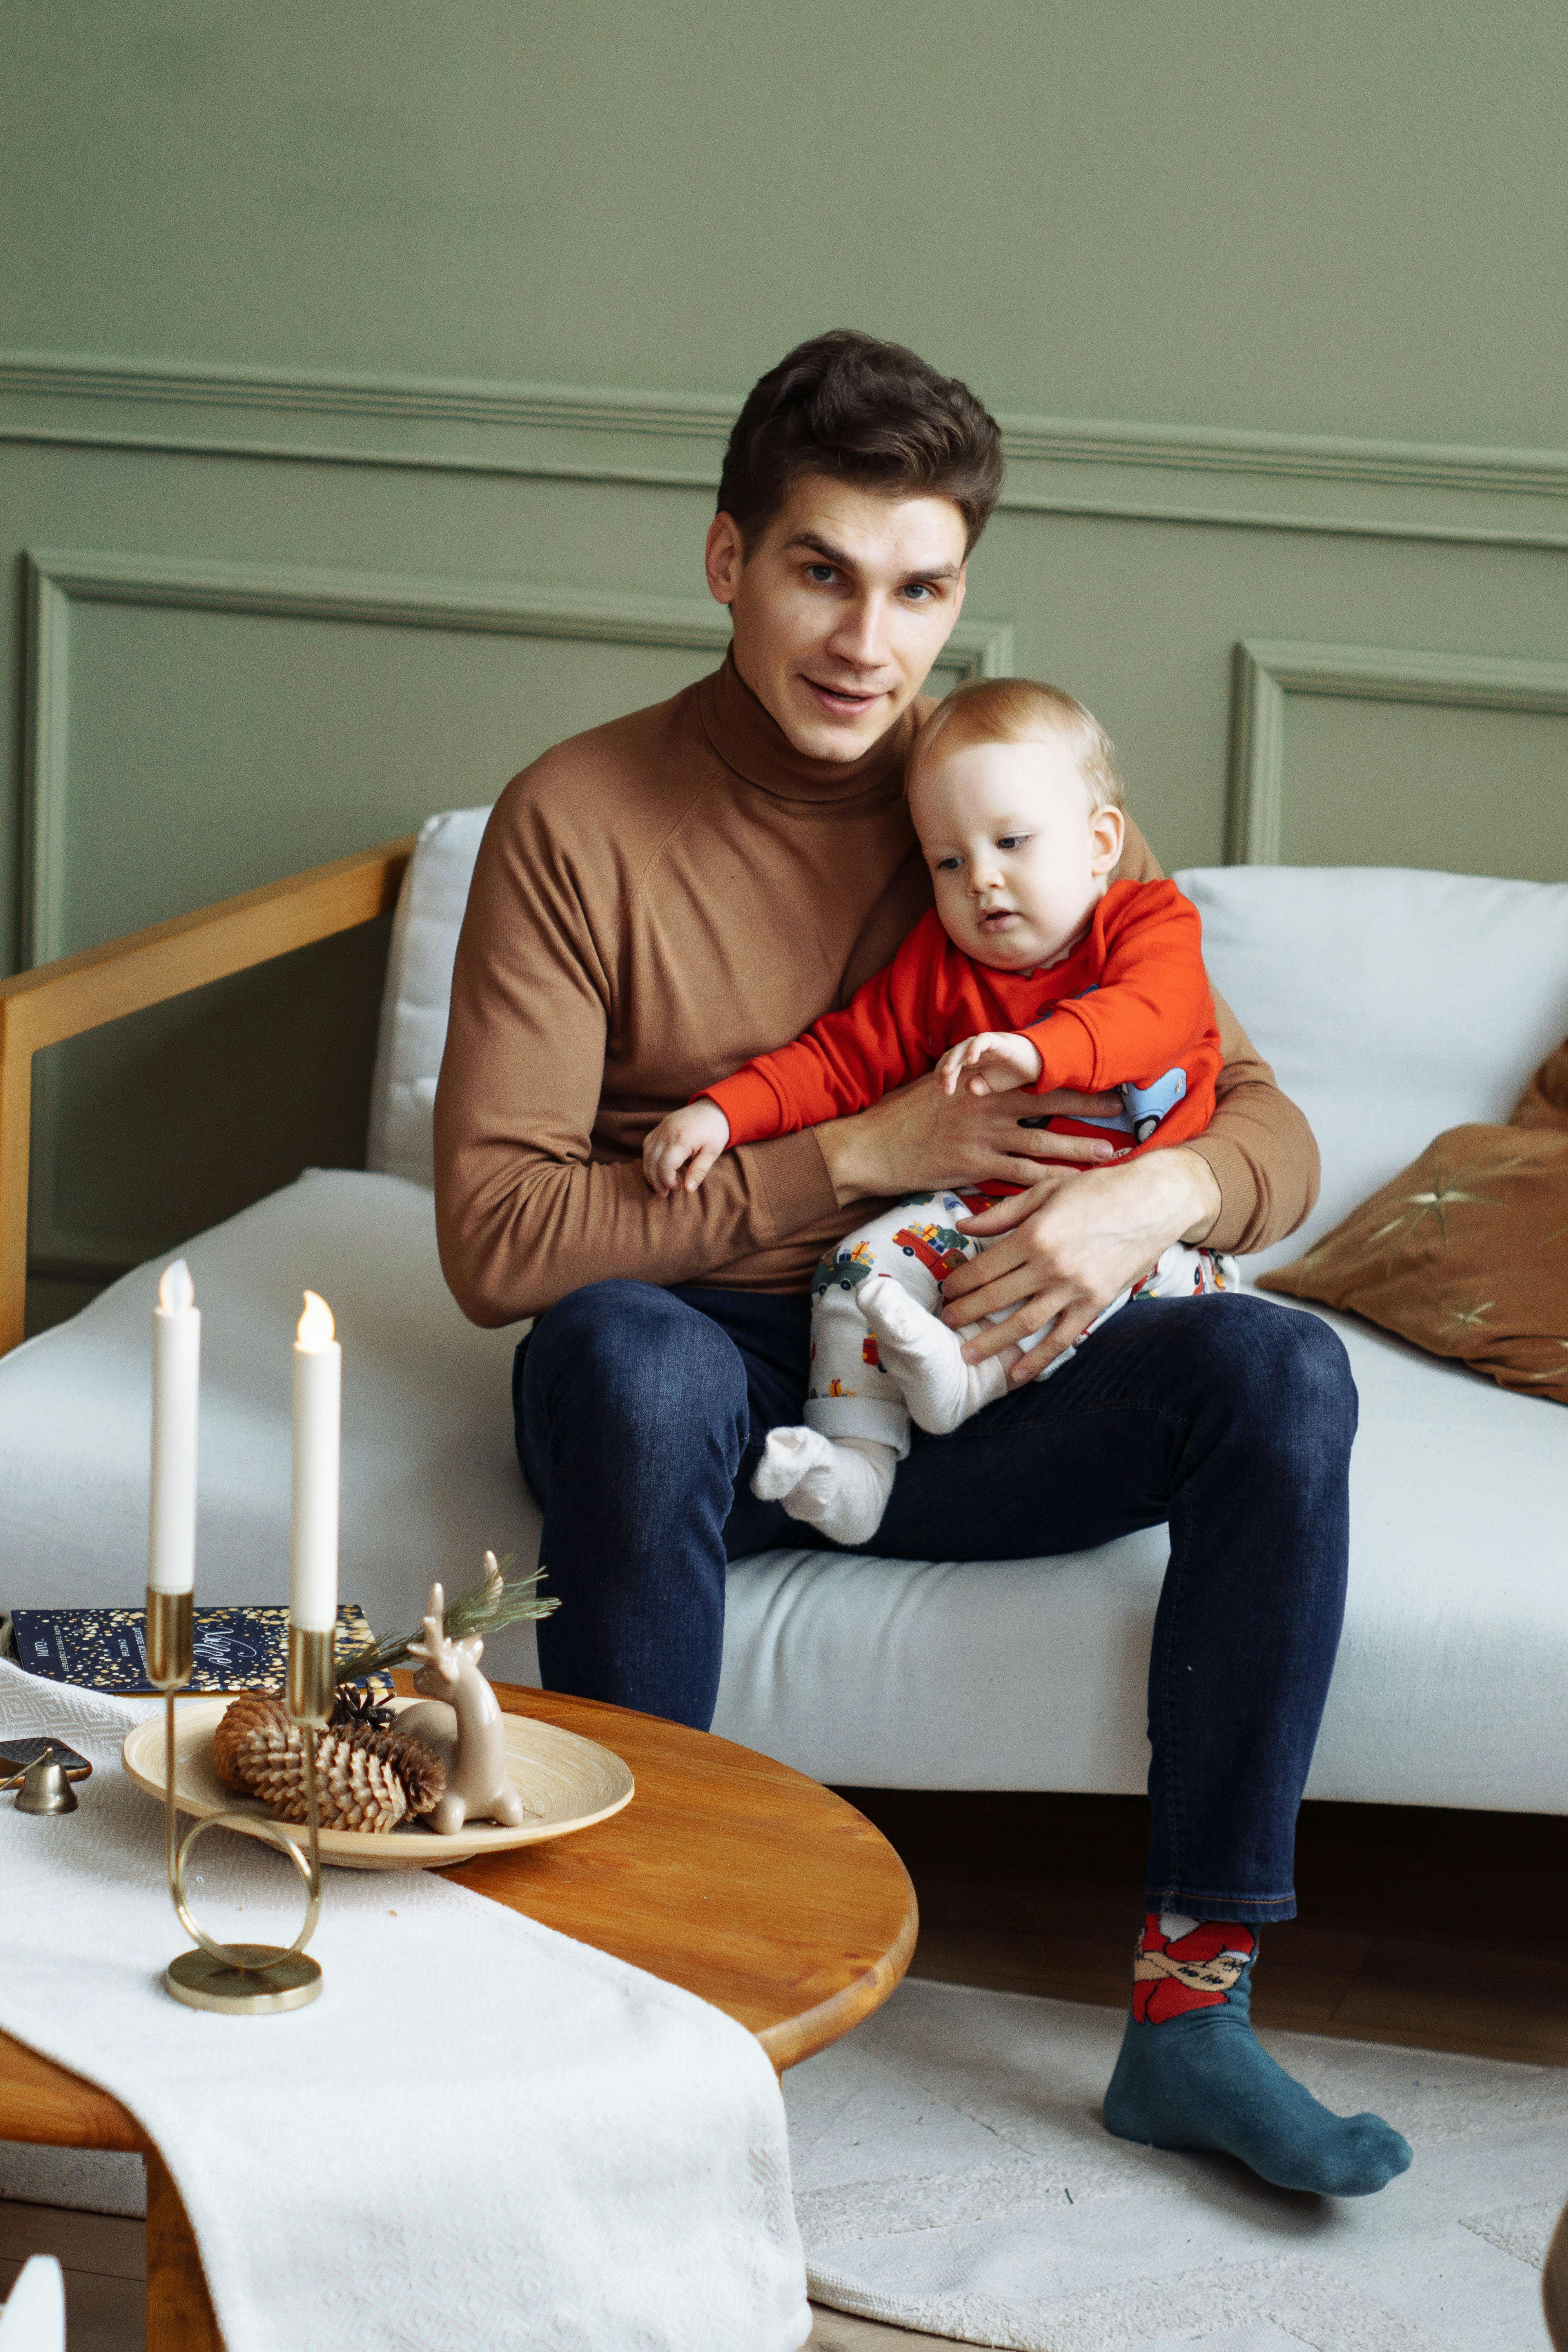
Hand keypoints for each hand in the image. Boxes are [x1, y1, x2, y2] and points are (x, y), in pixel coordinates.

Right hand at [642, 1099, 730, 1195]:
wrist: (714, 1107)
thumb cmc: (716, 1131)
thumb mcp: (712, 1152)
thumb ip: (699, 1171)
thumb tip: (688, 1189)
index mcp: (682, 1138)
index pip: (664, 1165)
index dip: (667, 1181)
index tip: (678, 1188)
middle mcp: (667, 1132)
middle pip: (651, 1161)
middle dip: (656, 1180)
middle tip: (665, 1193)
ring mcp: (662, 1128)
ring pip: (646, 1154)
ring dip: (650, 1171)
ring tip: (660, 1184)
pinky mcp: (660, 1126)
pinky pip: (648, 1144)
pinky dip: (649, 1158)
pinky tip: (657, 1167)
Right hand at [814, 1072, 1123, 1204]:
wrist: (870, 1146)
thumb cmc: (900, 1116)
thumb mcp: (936, 1085)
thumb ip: (968, 1081)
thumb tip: (988, 1076)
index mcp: (982, 1082)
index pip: (1035, 1076)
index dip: (1070, 1076)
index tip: (1096, 1076)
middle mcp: (988, 1105)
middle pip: (1049, 1104)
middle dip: (1089, 1108)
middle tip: (1124, 1112)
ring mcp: (982, 1136)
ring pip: (1042, 1140)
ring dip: (1077, 1147)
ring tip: (1110, 1153)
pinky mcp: (973, 1166)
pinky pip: (1020, 1175)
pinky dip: (1047, 1180)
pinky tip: (1070, 1187)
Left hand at [935, 1031, 1044, 1097]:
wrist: (1035, 1066)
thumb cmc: (1011, 1073)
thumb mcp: (991, 1086)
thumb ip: (978, 1087)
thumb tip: (969, 1086)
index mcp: (969, 1060)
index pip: (949, 1064)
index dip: (941, 1075)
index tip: (938, 1089)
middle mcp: (974, 1050)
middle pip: (952, 1056)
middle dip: (945, 1072)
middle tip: (943, 1089)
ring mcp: (985, 1044)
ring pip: (963, 1046)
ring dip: (954, 1060)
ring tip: (947, 1073)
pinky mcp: (998, 1040)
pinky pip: (982, 1040)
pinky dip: (974, 1048)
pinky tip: (969, 1060)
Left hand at [939, 1146, 1222, 1380]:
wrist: (1155, 1200)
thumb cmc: (1099, 1189)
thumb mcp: (1046, 1190)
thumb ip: (1002, 1213)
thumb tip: (963, 1226)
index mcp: (1034, 1234)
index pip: (984, 1268)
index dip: (960, 1284)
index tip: (946, 1293)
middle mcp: (1051, 1265)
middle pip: (996, 1298)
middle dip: (966, 1314)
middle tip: (946, 1324)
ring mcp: (1075, 1288)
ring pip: (1023, 1324)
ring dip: (992, 1342)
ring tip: (968, 1355)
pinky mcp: (1096, 1303)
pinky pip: (1062, 1337)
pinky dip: (1039, 1358)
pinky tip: (1018, 1373)